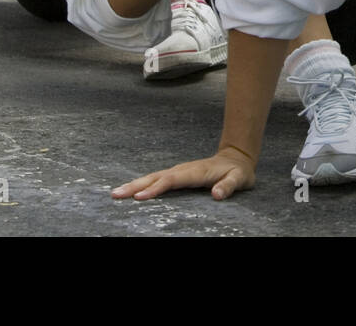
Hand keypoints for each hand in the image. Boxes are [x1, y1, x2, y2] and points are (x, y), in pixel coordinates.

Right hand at [111, 145, 255, 200]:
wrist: (236, 158)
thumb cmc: (237, 172)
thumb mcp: (239, 179)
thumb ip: (228, 186)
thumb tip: (217, 194)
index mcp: (195, 172)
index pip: (172, 180)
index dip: (156, 188)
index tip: (140, 197)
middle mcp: (183, 170)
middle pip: (156, 177)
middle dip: (136, 185)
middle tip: (116, 194)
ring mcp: (179, 171)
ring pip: (153, 177)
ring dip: (135, 184)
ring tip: (116, 193)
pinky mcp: (177, 175)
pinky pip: (157, 180)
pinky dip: (142, 184)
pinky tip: (131, 191)